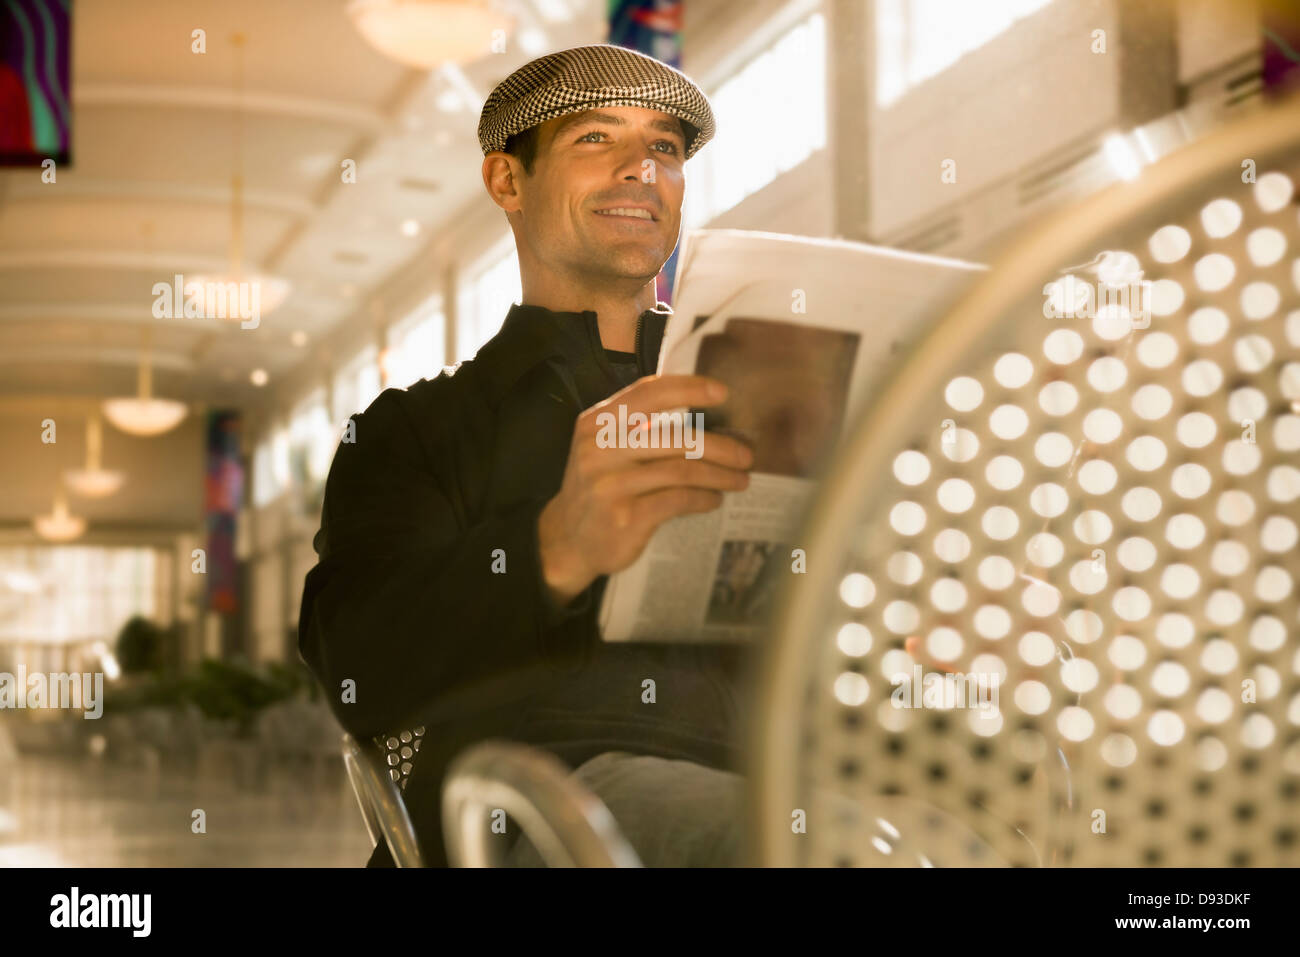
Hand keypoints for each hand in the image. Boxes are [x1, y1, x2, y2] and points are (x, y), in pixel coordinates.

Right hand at [537, 374, 753, 606]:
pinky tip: (714, 499)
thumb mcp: (603, 447)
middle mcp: (599, 449)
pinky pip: (677, 500)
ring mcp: (611, 484)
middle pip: (674, 438)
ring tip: (740, 479)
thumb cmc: (599, 486)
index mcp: (596, 423)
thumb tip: (701, 411)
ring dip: (718, 475)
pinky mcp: (625, 516)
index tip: (722, 393)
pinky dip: (703, 498)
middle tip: (746, 455)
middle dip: (719, 446)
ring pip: (681, 470)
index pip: (648, 393)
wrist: (567, 539)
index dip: (688, 389)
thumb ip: (637, 425)